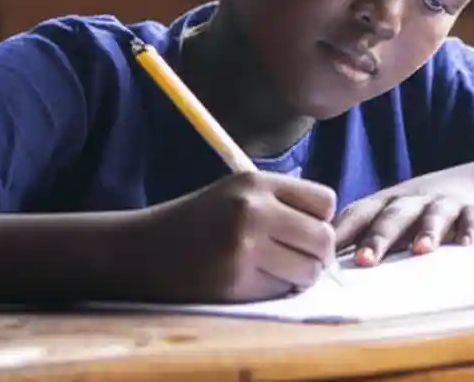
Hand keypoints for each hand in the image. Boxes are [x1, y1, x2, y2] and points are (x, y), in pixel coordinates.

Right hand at [127, 172, 336, 302]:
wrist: (144, 249)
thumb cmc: (197, 222)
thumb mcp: (236, 194)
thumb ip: (280, 204)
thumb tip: (329, 231)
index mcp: (256, 183)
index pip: (325, 201)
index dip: (319, 220)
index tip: (301, 230)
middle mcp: (254, 210)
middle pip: (323, 239)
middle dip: (317, 255)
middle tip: (298, 260)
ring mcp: (244, 246)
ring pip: (308, 270)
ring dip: (299, 277)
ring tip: (276, 271)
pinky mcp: (235, 280)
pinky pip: (281, 291)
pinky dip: (275, 291)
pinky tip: (252, 280)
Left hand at [333, 165, 473, 266]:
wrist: (470, 183)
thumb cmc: (416, 210)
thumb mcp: (386, 214)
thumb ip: (359, 234)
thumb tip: (318, 263)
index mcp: (383, 204)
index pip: (358, 214)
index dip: (341, 233)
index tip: (323, 255)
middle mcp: (410, 201)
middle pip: (392, 217)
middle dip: (378, 238)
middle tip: (363, 261)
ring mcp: (442, 204)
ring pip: (432, 216)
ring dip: (427, 231)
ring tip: (421, 250)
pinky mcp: (472, 211)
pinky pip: (471, 220)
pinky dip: (469, 231)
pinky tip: (466, 246)